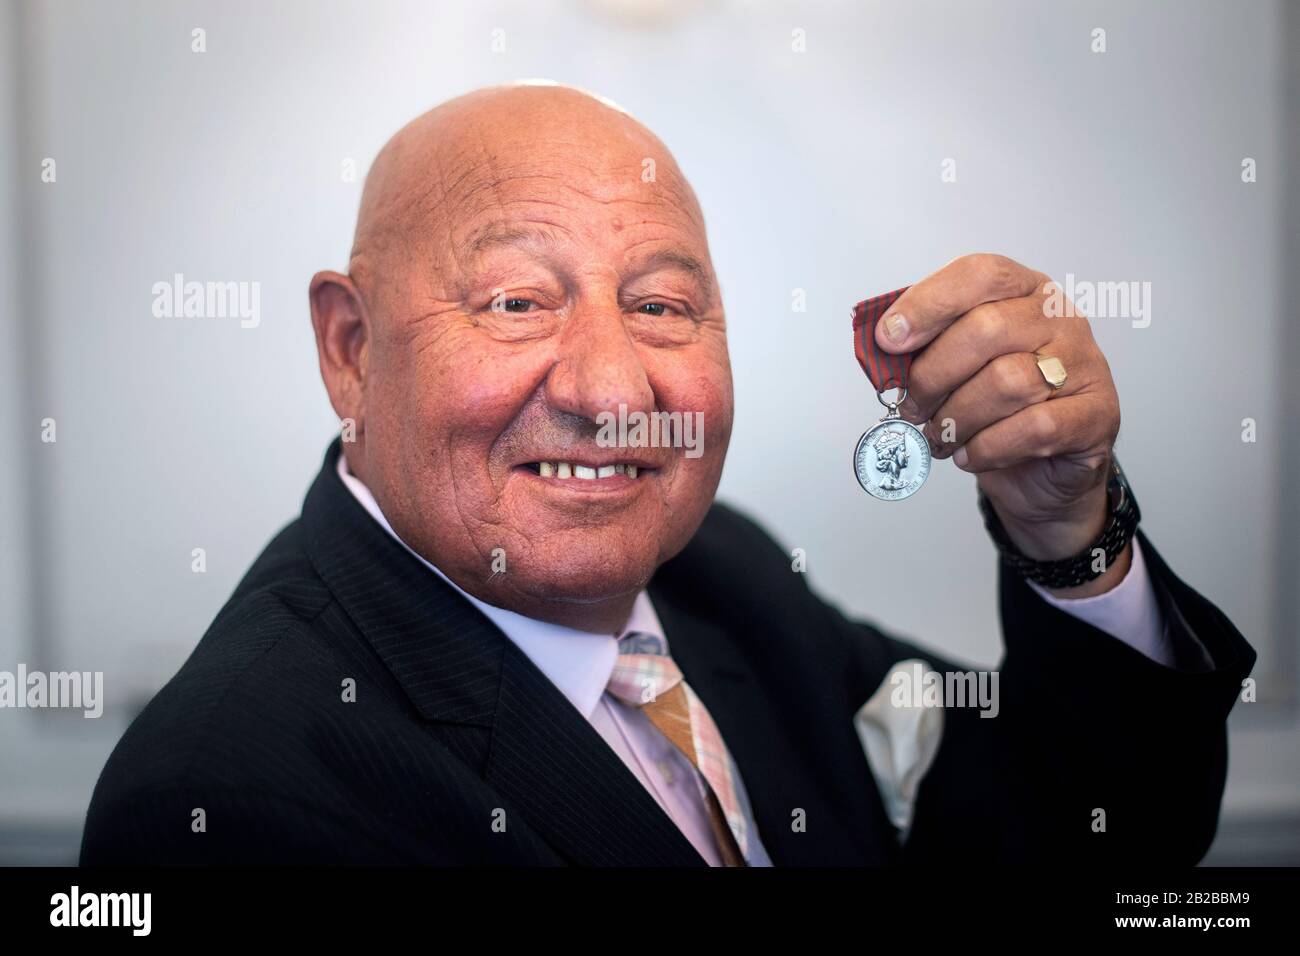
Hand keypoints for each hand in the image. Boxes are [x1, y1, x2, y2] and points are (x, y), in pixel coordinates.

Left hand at [874, 254, 1123, 588]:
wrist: (1043, 472)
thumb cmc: (993, 409)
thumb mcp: (955, 368)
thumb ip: (924, 350)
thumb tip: (882, 350)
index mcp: (1024, 292)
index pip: (979, 275)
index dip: (928, 303)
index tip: (888, 339)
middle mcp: (1060, 319)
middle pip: (987, 329)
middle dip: (934, 374)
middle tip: (912, 406)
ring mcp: (1085, 364)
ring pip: (1007, 381)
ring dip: (957, 417)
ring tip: (940, 435)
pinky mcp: (1096, 414)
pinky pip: (1033, 427)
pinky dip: (988, 447)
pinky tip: (970, 454)